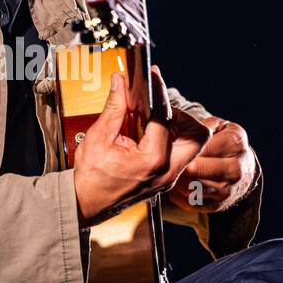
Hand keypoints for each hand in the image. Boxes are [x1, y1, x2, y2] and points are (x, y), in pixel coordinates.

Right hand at [73, 65, 207, 226]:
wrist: (85, 204)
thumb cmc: (90, 179)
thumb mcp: (99, 137)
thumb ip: (114, 107)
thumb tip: (120, 83)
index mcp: (152, 161)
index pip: (166, 117)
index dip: (158, 93)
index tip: (153, 78)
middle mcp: (167, 172)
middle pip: (197, 136)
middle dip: (182, 116)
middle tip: (160, 106)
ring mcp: (169, 178)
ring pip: (192, 147)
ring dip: (179, 129)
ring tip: (155, 119)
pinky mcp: (166, 179)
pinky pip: (180, 155)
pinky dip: (171, 139)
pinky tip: (151, 132)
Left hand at [166, 104, 257, 214]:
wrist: (245, 170)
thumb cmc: (225, 143)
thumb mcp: (219, 127)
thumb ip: (200, 126)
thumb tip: (176, 127)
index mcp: (235, 143)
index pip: (201, 146)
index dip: (182, 146)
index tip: (168, 143)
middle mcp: (235, 169)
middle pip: (194, 169)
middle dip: (177, 163)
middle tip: (164, 158)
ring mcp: (227, 190)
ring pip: (190, 188)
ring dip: (175, 179)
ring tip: (169, 169)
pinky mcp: (217, 205)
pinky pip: (189, 202)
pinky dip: (177, 194)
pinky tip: (175, 183)